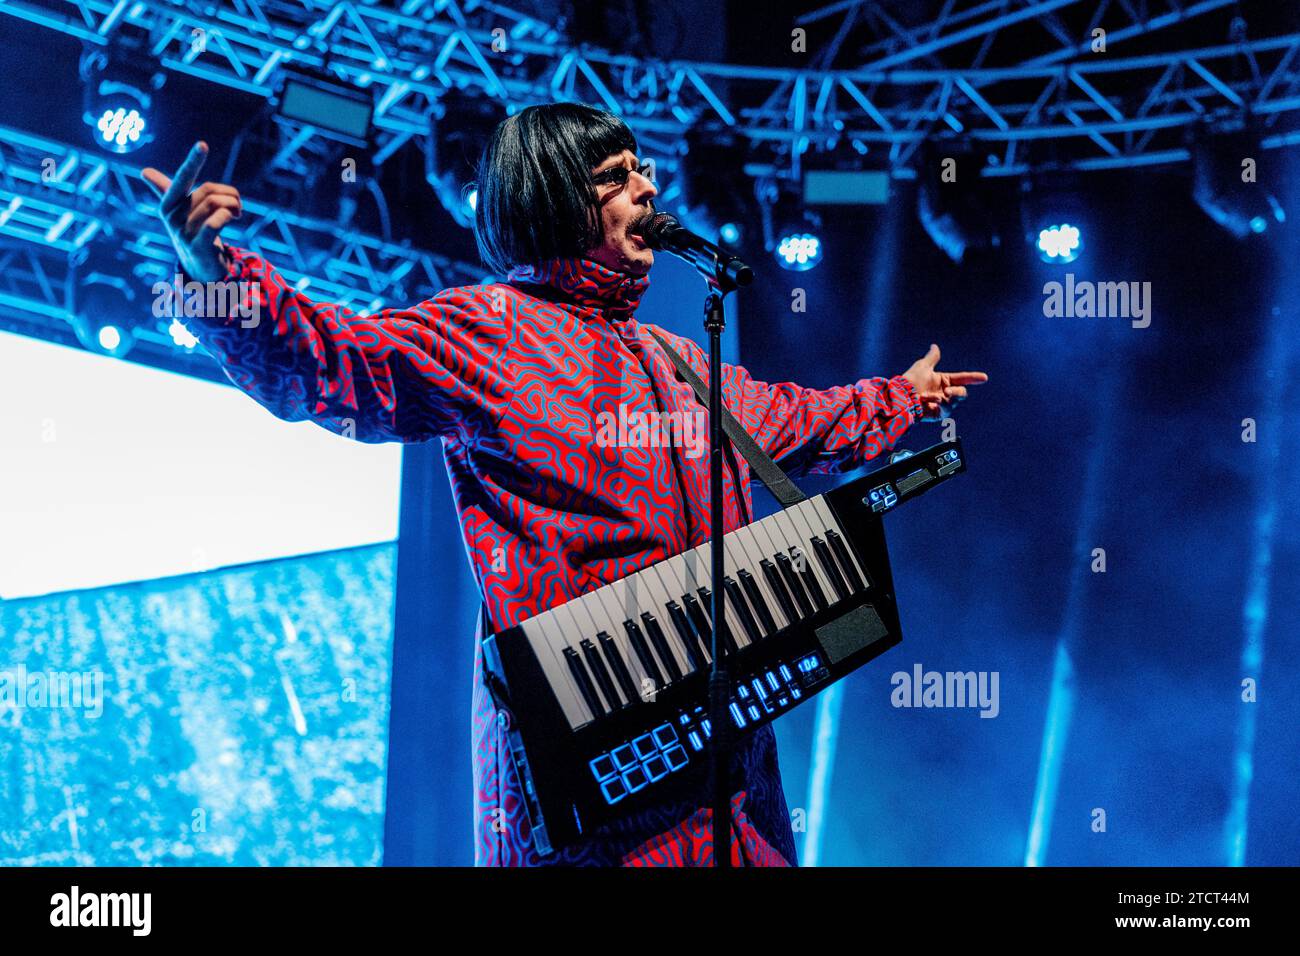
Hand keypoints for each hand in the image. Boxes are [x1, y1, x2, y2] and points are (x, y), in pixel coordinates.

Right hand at [140, 141, 242, 283]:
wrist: (199, 267)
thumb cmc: (192, 232)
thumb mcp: (179, 210)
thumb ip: (165, 190)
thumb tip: (144, 172)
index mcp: (169, 203)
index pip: (183, 178)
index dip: (193, 162)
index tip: (203, 144)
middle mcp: (173, 216)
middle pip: (209, 191)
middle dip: (230, 194)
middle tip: (238, 204)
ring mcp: (183, 232)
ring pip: (216, 204)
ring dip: (234, 206)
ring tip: (238, 213)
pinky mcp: (197, 246)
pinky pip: (215, 222)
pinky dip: (228, 215)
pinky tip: (234, 218)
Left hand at [901, 343, 987, 421]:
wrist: (900, 396)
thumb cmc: (910, 381)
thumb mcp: (922, 366)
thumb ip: (932, 358)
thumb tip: (934, 346)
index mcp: (943, 381)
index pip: (962, 378)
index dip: (973, 378)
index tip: (984, 377)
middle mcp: (944, 393)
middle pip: (962, 393)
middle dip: (957, 393)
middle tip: (947, 391)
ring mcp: (941, 405)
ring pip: (954, 402)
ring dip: (942, 399)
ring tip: (929, 397)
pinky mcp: (937, 415)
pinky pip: (944, 410)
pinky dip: (936, 404)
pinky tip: (927, 401)